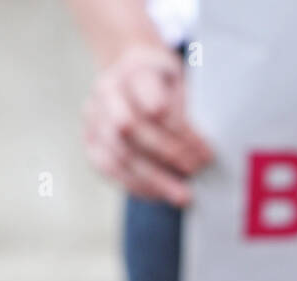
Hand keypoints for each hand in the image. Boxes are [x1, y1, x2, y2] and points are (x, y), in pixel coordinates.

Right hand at [81, 44, 211, 206]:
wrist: (135, 79)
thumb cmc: (169, 87)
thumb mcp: (185, 84)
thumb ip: (190, 109)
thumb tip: (203, 150)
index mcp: (135, 69)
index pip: (150, 97)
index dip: (177, 126)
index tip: (205, 149)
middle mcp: (107, 90)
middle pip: (130, 126)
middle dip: (168, 154)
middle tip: (196, 171)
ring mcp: (94, 116)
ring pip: (118, 152)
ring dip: (154, 179)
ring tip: (183, 195)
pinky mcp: (90, 141)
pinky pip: (108, 168)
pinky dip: (136, 186)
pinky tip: (161, 196)